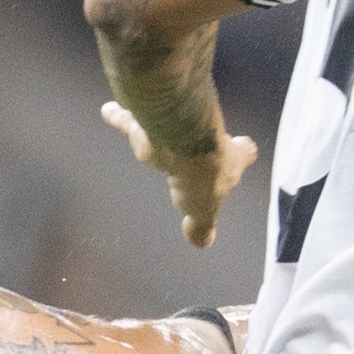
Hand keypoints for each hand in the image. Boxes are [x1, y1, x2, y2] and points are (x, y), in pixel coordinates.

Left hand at [105, 101, 256, 251]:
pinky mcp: (150, 124)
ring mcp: (176, 127)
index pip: (242, 155)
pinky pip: (130, 118)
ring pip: (168, 125)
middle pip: (206, 138)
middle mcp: (204, 139)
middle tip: (192, 148)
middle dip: (200, 142)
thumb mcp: (204, 212)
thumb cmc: (204, 178)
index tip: (246, 150)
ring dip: (157, 128)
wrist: (184, 145)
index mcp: (227, 161)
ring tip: (149, 130)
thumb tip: (202, 243)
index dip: (242, 154)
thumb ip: (201, 225)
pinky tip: (107, 111)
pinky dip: (118, 116)